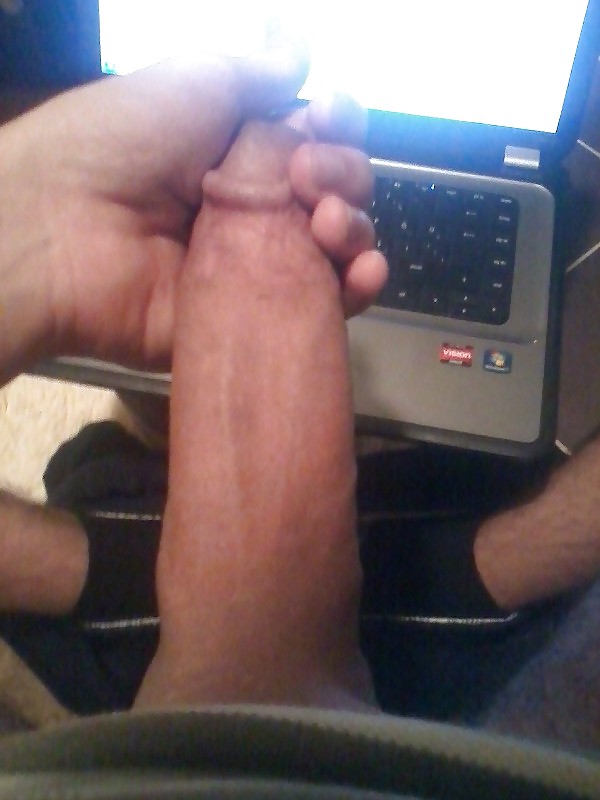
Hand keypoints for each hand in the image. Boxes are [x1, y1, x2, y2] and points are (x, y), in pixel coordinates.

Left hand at [0, 48, 384, 376]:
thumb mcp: (191, 83)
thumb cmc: (121, 143)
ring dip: (355, 226)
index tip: (327, 116)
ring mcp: (257, 266)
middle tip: (308, 179)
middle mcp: (254, 207)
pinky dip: (356, 287)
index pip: (316, 139)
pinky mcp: (255, 316)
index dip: (337, 125)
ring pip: (337, 247)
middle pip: (337, 190)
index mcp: (239, 151)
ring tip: (326, 223)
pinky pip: (323, 308)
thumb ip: (256, 71)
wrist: (63, 229)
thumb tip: (301, 50)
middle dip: (345, 174)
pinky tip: (361, 270)